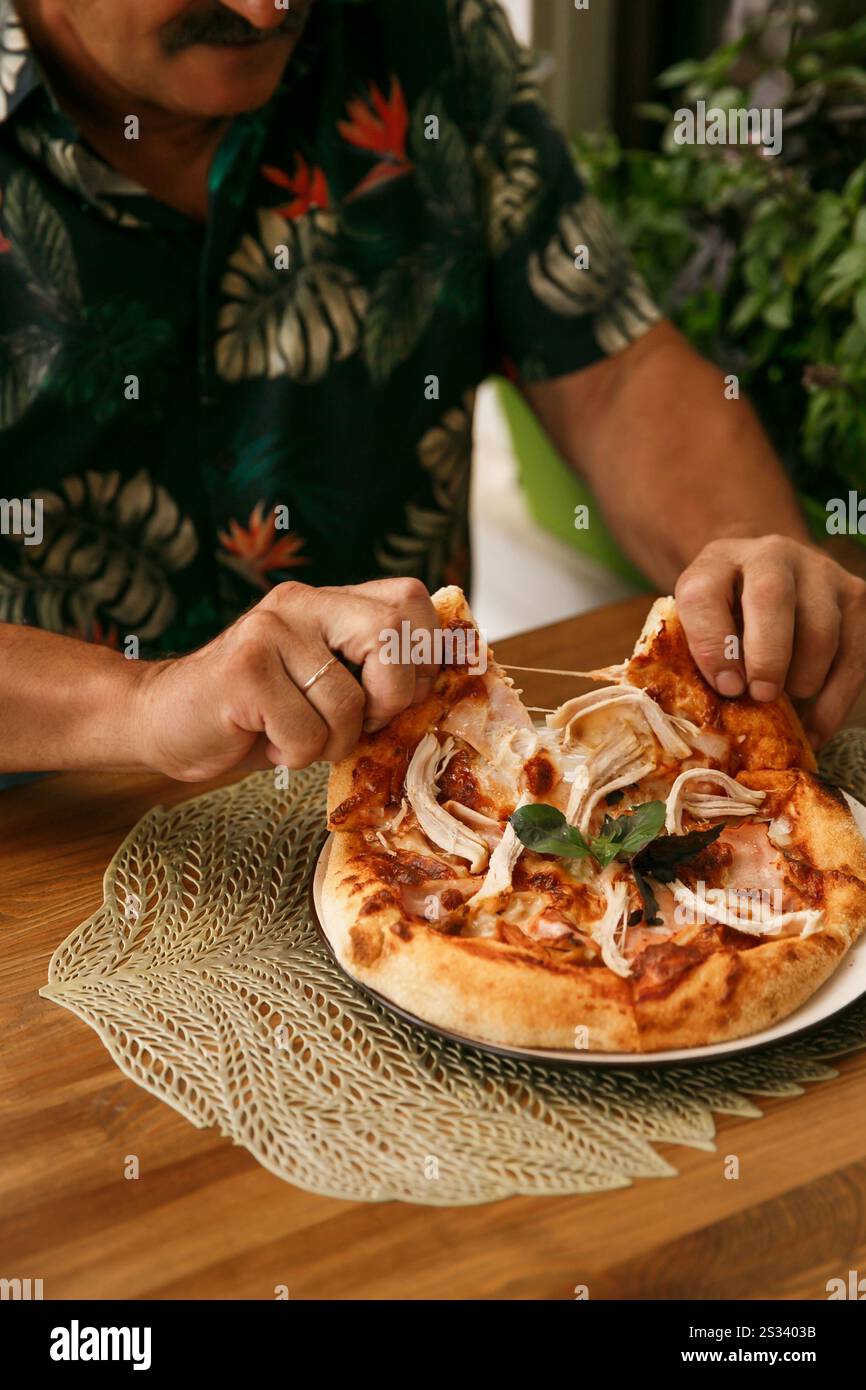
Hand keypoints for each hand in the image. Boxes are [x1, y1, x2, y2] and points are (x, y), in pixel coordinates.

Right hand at [135, 578, 438, 779]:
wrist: (163, 722)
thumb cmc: (256, 713)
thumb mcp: (325, 683)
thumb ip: (373, 670)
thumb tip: (445, 681)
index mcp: (331, 600)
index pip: (413, 600)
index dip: (423, 656)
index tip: (397, 697)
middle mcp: (302, 601)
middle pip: (393, 633)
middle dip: (391, 696)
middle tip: (357, 721)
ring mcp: (269, 631)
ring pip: (348, 702)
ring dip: (330, 742)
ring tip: (294, 734)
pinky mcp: (242, 671)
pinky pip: (306, 733)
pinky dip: (293, 756)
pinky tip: (264, 739)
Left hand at [674, 535, 865, 747]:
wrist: (771, 581)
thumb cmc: (729, 619)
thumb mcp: (702, 626)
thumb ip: (699, 658)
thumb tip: (715, 710)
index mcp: (718, 561)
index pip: (704, 594)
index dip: (711, 645)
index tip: (726, 688)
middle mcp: (770, 555)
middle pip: (771, 597)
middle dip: (767, 656)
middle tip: (762, 696)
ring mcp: (819, 571)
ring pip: (820, 628)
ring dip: (804, 678)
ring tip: (787, 705)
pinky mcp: (855, 596)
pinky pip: (853, 653)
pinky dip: (834, 700)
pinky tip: (814, 729)